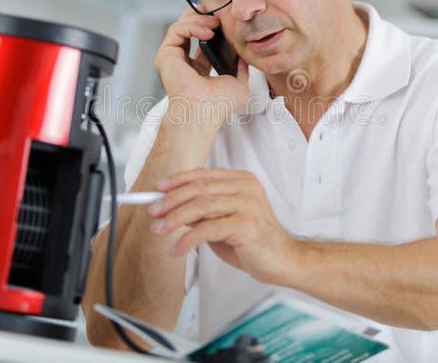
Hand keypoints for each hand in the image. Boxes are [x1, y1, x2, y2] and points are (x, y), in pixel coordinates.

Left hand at [147, 168, 297, 284]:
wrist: (283, 261)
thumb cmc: (254, 242)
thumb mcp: (223, 222)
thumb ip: (202, 212)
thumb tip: (171, 206)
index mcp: (242, 181)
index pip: (204, 174)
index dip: (178, 180)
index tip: (158, 190)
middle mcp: (246, 188)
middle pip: (200, 188)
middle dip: (171, 200)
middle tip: (154, 213)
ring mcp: (248, 205)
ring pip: (201, 206)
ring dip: (174, 219)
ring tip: (159, 230)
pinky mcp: (247, 225)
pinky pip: (208, 229)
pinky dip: (188, 239)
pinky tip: (178, 248)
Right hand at [154, 9, 248, 115]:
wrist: (205, 111)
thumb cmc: (218, 105)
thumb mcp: (239, 83)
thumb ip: (241, 68)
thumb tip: (244, 56)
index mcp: (197, 68)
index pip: (200, 39)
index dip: (211, 24)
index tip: (223, 18)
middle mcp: (183, 62)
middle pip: (188, 28)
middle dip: (202, 15)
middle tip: (216, 10)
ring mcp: (173, 58)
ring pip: (181, 26)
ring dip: (199, 19)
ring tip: (215, 22)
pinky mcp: (166, 55)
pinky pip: (176, 30)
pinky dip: (191, 25)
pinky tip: (207, 30)